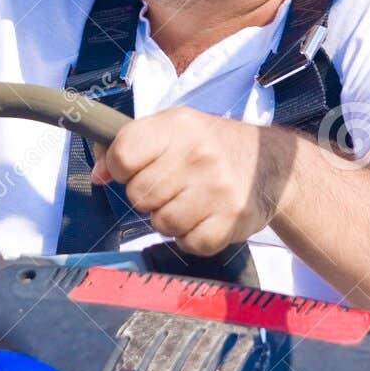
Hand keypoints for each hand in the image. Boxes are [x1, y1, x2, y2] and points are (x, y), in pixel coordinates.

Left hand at [90, 108, 295, 254]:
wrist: (272, 164)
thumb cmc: (211, 146)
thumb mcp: (172, 128)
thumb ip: (129, 144)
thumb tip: (97, 175)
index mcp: (178, 127)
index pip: (123, 155)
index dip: (119, 167)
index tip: (133, 169)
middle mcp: (198, 156)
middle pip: (138, 195)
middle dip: (147, 195)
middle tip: (169, 185)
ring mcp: (217, 191)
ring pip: (160, 223)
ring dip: (168, 218)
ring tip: (188, 200)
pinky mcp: (230, 222)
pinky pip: (188, 243)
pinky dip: (190, 236)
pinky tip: (203, 217)